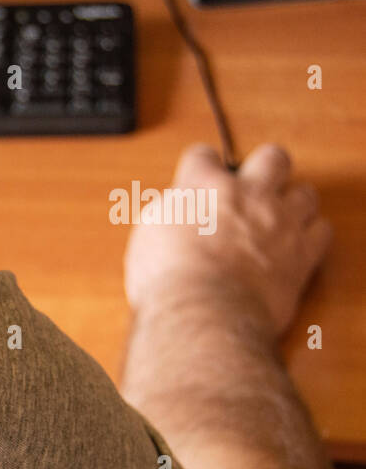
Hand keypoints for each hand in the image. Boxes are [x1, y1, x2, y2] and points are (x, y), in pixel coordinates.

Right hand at [124, 143, 332, 337]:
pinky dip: (310, 236)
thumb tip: (176, 211)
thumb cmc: (167, 280)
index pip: (201, 156)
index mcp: (202, 187)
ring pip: (304, 193)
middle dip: (262, 169)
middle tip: (251, 190)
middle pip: (271, 157)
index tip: (197, 178)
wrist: (202, 312)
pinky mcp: (303, 252)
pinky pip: (322, 230)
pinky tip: (295, 246)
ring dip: (291, 204)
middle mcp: (247, 194)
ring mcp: (281, 221)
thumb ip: (167, 214)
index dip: (199, 167)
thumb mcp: (146, 237)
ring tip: (277, 220)